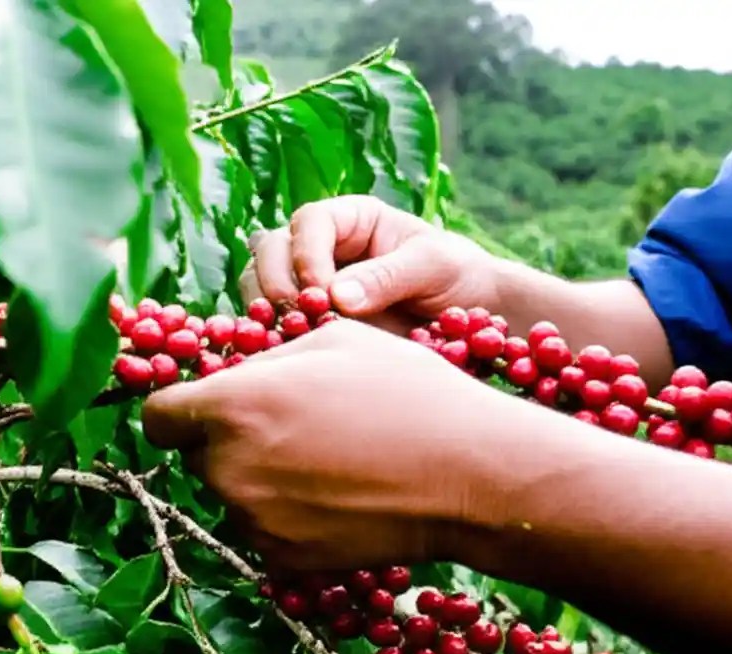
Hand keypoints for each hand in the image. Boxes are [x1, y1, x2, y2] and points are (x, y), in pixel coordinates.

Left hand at [140, 319, 491, 571]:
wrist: (468, 472)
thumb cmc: (406, 391)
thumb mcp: (331, 341)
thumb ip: (264, 360)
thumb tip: (232, 375)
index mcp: (233, 406)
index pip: (157, 417)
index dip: (178, 410)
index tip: (203, 409)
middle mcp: (230, 467)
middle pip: (194, 457)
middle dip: (224, 442)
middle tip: (284, 429)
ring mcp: (255, 519)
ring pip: (230, 494)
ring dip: (256, 479)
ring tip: (322, 460)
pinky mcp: (282, 557)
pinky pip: (262, 530)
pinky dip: (284, 516)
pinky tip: (334, 494)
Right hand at [242, 195, 499, 334]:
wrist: (471, 317)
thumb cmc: (457, 276)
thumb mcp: (433, 267)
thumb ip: (387, 277)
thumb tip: (338, 297)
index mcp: (351, 219)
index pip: (309, 222)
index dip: (307, 253)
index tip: (322, 292)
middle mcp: (321, 247)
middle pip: (270, 250)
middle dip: (275, 283)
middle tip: (298, 318)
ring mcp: (308, 285)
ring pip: (260, 286)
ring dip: (267, 312)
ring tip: (295, 339)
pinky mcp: (307, 322)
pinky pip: (271, 324)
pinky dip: (273, 338)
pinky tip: (290, 356)